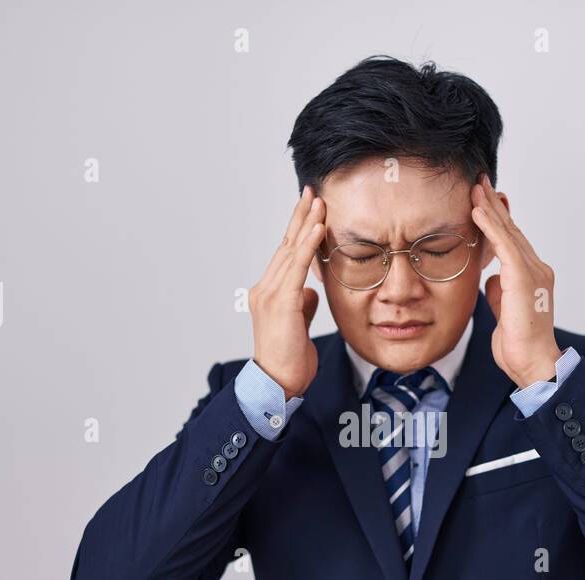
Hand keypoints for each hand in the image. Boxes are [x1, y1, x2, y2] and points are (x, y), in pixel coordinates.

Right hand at [248, 185, 327, 398]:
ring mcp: (271, 295)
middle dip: (300, 216)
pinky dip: (308, 246)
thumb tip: (312, 292)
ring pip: (291, 251)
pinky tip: (317, 227)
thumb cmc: (289, 360)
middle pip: (286, 245)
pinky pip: (298, 268)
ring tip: (318, 201)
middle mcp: (266, 289)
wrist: (277, 383)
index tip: (309, 207)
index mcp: (270, 293)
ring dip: (306, 224)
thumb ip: (303, 305)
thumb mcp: (299, 326)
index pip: (287, 254)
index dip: (298, 229)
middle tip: (312, 191)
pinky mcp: (281, 303)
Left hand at [470, 173, 562, 387]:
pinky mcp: (523, 277)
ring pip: (508, 231)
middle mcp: (536, 268)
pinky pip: (504, 244)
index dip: (497, 219)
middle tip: (480, 180)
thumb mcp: (504, 311)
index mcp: (531, 275)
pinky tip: (478, 210)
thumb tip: (492, 278)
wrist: (533, 361)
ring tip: (475, 186)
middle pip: (512, 229)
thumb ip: (501, 291)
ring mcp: (532, 271)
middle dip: (495, 204)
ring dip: (490, 207)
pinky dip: (490, 226)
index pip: (511, 240)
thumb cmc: (519, 343)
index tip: (482, 199)